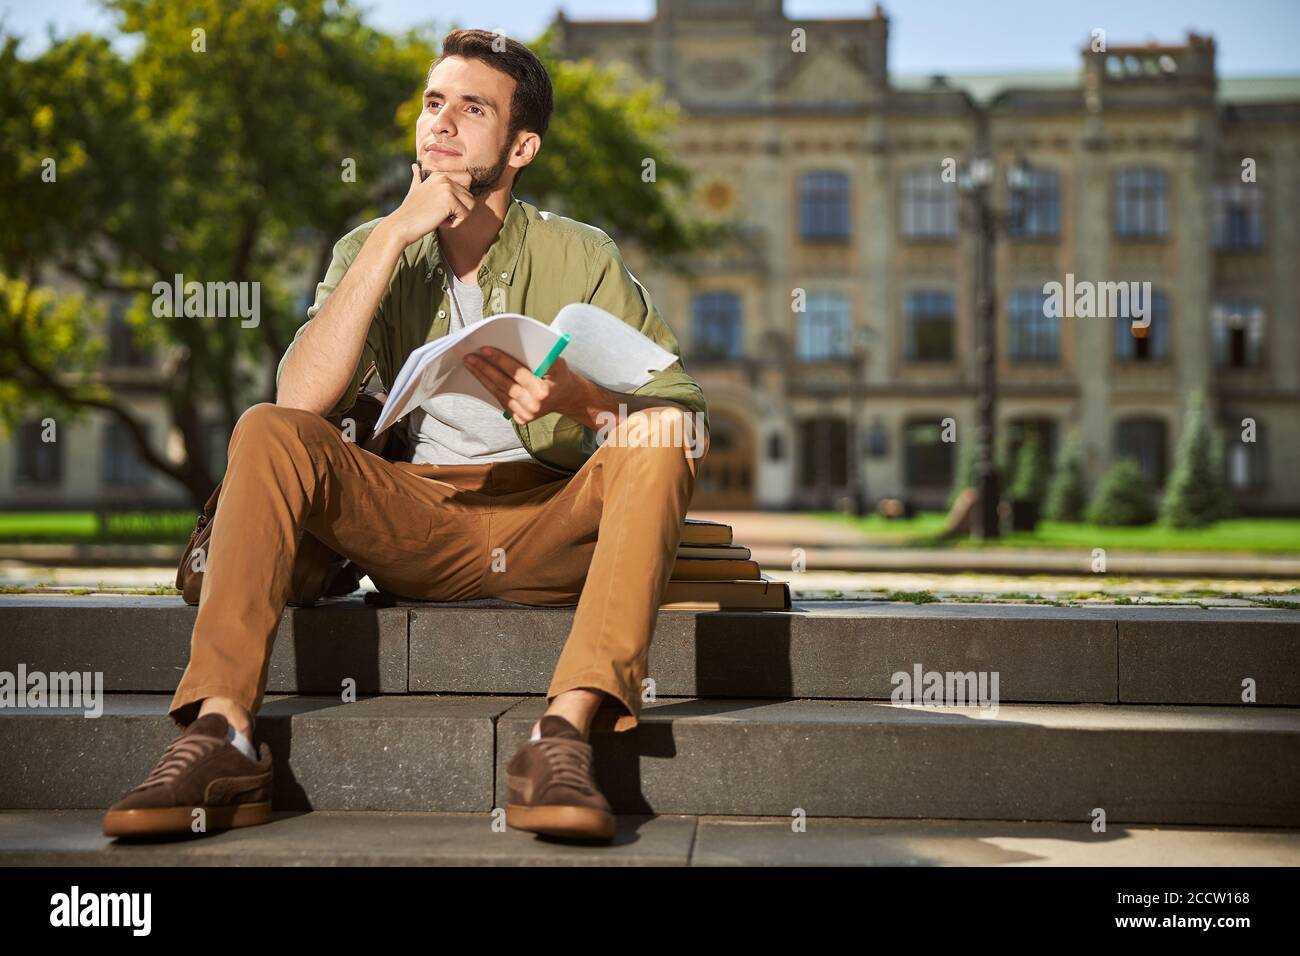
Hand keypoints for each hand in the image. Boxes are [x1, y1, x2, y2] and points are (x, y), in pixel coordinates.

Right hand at [384, 164, 474, 246]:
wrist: (402, 224)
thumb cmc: (410, 211)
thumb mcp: (414, 189)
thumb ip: (418, 178)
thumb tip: (414, 166)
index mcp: (439, 174)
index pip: (467, 181)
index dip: (460, 198)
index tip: (444, 205)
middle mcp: (444, 178)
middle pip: (470, 196)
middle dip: (459, 209)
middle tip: (441, 213)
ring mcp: (447, 188)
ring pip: (470, 205)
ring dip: (458, 216)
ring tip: (440, 217)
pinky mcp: (449, 200)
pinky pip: (465, 215)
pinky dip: (455, 223)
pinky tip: (440, 221)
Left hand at [462, 350, 591, 425]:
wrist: (567, 398)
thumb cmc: (561, 377)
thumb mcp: (559, 364)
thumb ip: (545, 356)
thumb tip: (523, 344)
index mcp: (543, 391)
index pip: (517, 373)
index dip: (500, 360)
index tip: (485, 350)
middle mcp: (533, 406)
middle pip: (504, 384)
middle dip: (485, 369)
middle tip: (470, 358)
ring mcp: (526, 415)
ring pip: (499, 393)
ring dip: (483, 378)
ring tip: (471, 365)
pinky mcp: (521, 419)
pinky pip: (502, 401)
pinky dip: (491, 388)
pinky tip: (481, 377)